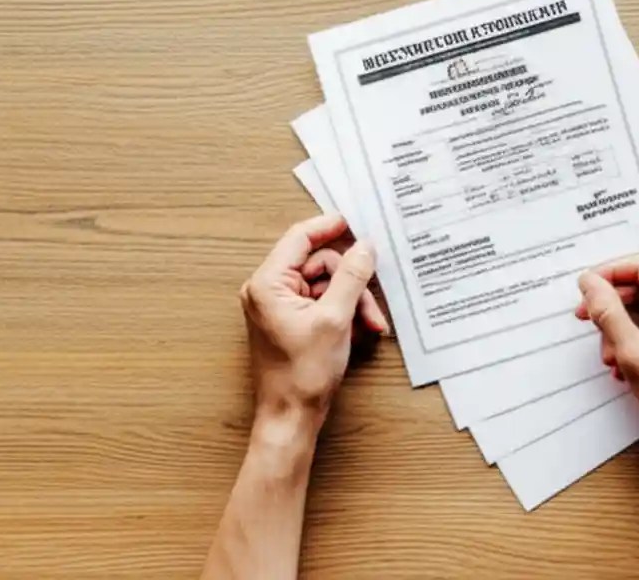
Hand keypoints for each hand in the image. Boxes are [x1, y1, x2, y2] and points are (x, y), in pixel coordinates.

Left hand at [239, 214, 388, 438]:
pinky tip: (360, 330)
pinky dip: (344, 313)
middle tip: (370, 306)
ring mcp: (279, 307)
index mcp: (268, 284)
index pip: (299, 238)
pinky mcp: (291, 321)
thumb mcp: (336, 319)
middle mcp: (268, 291)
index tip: (355, 222)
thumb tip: (365, 247)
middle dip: (350, 282)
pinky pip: (323, 303)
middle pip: (319, 264)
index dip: (329, 227)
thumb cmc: (302, 374)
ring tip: (370, 325)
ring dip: (352, 301)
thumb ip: (352, 277)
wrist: (291, 417)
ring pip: (326, 285)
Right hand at [574, 254, 638, 449]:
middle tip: (589, 320)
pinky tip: (625, 357)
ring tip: (612, 353)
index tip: (585, 290)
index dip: (608, 274)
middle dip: (614, 302)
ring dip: (623, 321)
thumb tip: (589, 282)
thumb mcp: (632, 354)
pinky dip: (637, 330)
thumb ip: (608, 312)